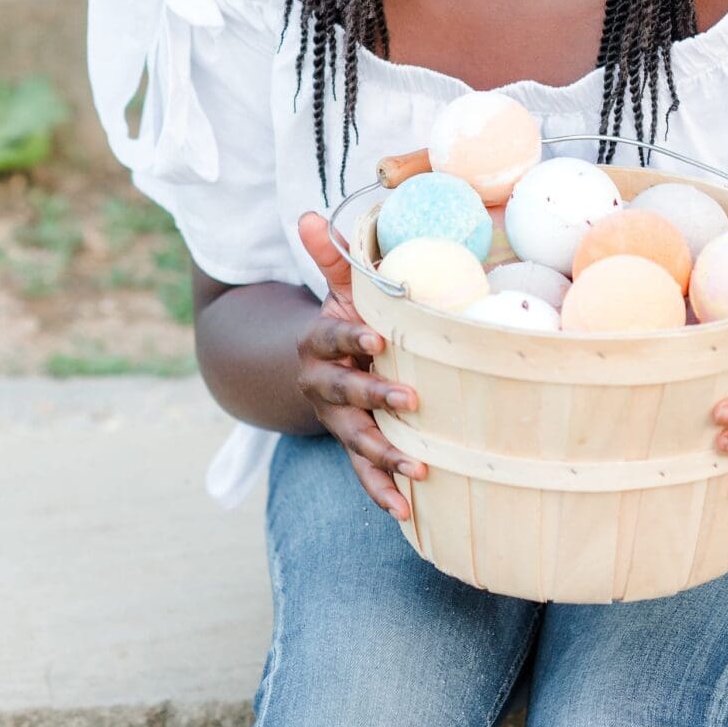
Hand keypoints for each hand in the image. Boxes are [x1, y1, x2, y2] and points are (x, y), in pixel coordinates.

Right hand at [295, 211, 425, 521]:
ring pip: (356, 441)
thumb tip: (309, 213)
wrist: (317, 368)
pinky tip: (408, 513)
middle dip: (375, 400)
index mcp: (319, 342)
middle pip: (345, 394)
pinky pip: (363, 474)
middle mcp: (323, 385)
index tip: (378, 340)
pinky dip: (382, 493)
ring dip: (385, 457)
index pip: (333, 338)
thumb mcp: (337, 288)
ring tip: (418, 470)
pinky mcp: (352, 447)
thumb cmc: (343, 320)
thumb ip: (330, 255)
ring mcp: (336, 421)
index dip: (351, 340)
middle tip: (411, 403)